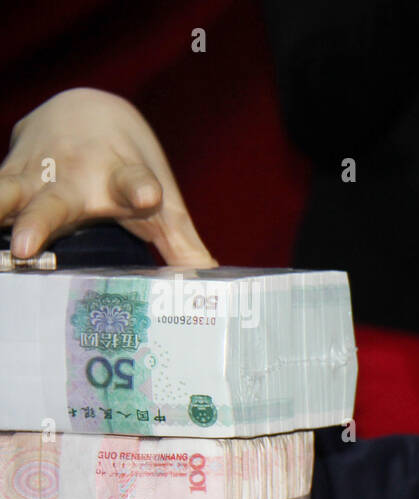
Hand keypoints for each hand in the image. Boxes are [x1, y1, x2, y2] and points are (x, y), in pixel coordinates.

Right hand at [1, 88, 215, 265]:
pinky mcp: (6, 177)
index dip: (140, 188)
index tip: (149, 195)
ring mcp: (35, 177)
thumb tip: (211, 282)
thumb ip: (182, 243)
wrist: (87, 110)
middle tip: (27, 246)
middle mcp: (74, 177)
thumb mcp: (163, 203)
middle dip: (40, 222)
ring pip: (7, 195)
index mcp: (122, 179)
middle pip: (56, 202)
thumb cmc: (131, 169)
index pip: (134, 182)